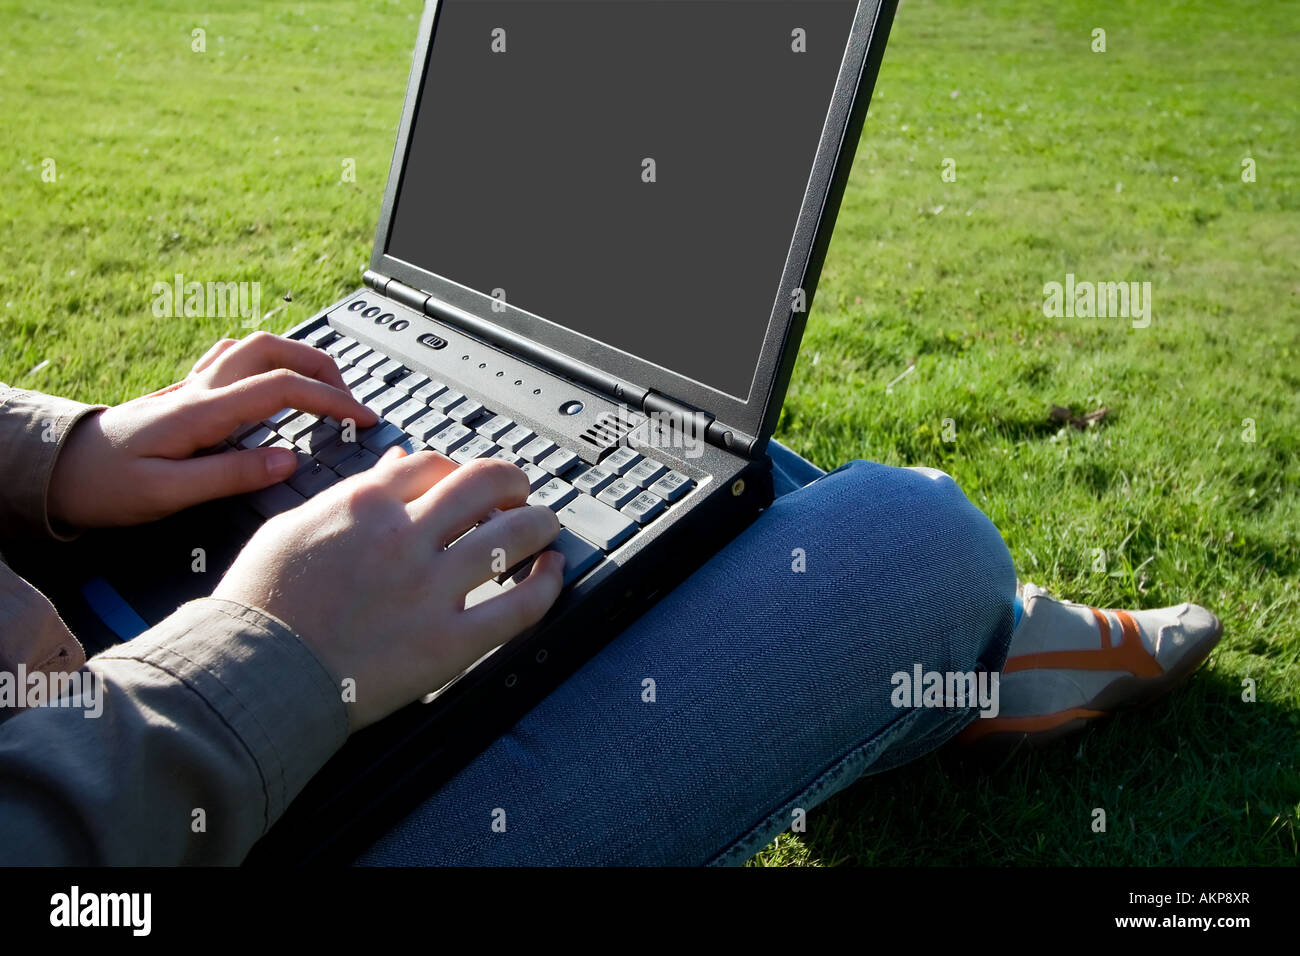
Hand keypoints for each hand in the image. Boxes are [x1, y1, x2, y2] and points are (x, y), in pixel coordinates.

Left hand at [47, 332, 378, 528]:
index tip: (362, 421)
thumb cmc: (107, 486)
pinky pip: (231, 356)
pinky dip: (266, 359)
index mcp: (201, 411)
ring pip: (255, 345)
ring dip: (298, 357)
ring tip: (325, 386)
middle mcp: (200, 388)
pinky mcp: (184, 391)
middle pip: (275, 350)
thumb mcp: (168, 492)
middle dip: (323, 368)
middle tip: (351, 401)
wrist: (59, 471)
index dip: (331, 401)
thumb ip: (230, 474)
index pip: (283, 388)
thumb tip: (287, 459)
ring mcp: (191, 384)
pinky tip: (273, 377)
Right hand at [213, 450, 565, 728]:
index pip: (435, 463)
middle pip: (487, 482)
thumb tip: (399, 462)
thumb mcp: (294, 525)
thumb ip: (353, 492)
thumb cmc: (259, 606)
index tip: (463, 489)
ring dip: (540, 524)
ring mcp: (430, 589)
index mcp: (365, 504)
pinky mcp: (448, 643)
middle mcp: (404, 536)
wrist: (248, 676)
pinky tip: (552, 573)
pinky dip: (547, 584)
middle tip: (517, 496)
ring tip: (544, 529)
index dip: (458, 472)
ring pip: (516, 534)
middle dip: (512, 482)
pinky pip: (519, 606)